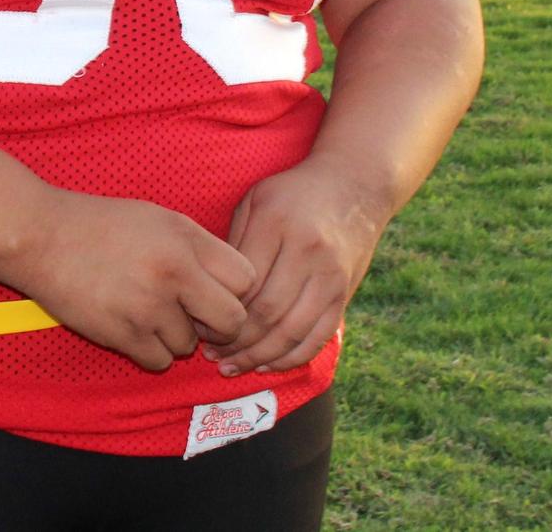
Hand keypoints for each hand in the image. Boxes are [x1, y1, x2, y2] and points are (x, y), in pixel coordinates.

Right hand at [5, 190, 253, 372]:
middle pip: (231, 321)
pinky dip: (151, 352)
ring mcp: (147, 306)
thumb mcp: (159, 218)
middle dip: (219, 325)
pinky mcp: (121, 333)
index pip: (246, 280)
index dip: (235, 290)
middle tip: (198, 317)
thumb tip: (231, 285)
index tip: (217, 291)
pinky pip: (159, 361)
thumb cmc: (102, 224)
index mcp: (185, 239)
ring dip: (175, 337)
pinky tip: (134, 328)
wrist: (42, 236)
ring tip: (148, 312)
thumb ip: (199, 247)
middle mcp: (173, 273)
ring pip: (189, 345)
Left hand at [207, 161, 390, 375]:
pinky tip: (266, 365)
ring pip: (292, 332)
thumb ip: (234, 241)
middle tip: (211, 353)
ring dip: (259, 357)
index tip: (197, 323)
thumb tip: (210, 292)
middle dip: (235, 340)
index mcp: (277, 223)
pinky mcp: (344, 293)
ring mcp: (330, 276)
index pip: (244, 282)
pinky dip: (291, 357)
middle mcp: (307, 252)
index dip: (218, 310)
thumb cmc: (293, 193)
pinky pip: (318, 337)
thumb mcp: (257, 200)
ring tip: (231, 366)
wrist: (354, 185)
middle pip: (267, 312)